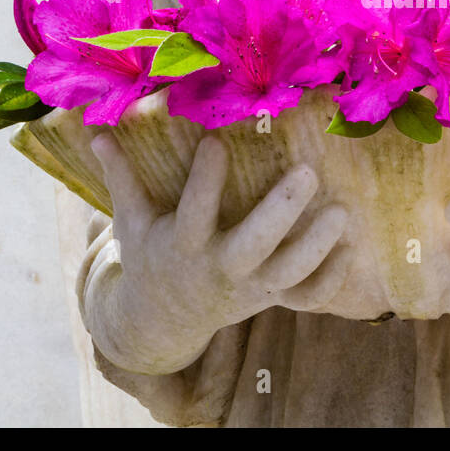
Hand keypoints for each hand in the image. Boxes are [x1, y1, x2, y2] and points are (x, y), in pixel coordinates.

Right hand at [82, 134, 352, 373]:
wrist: (163, 320)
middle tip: (307, 172)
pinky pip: (309, 298)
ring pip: (289, 275)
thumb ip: (121, 176)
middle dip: (280, 212)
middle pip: (253, 247)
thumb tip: (97, 130)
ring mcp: (251, 289)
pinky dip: (332, 276)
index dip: (205, 179)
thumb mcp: (132, 221)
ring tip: (341, 209)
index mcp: (182, 246)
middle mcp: (220, 269)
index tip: (217, 140)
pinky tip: (352, 244)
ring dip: (317, 245)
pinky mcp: (273, 300)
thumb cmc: (152, 254)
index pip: (194, 213)